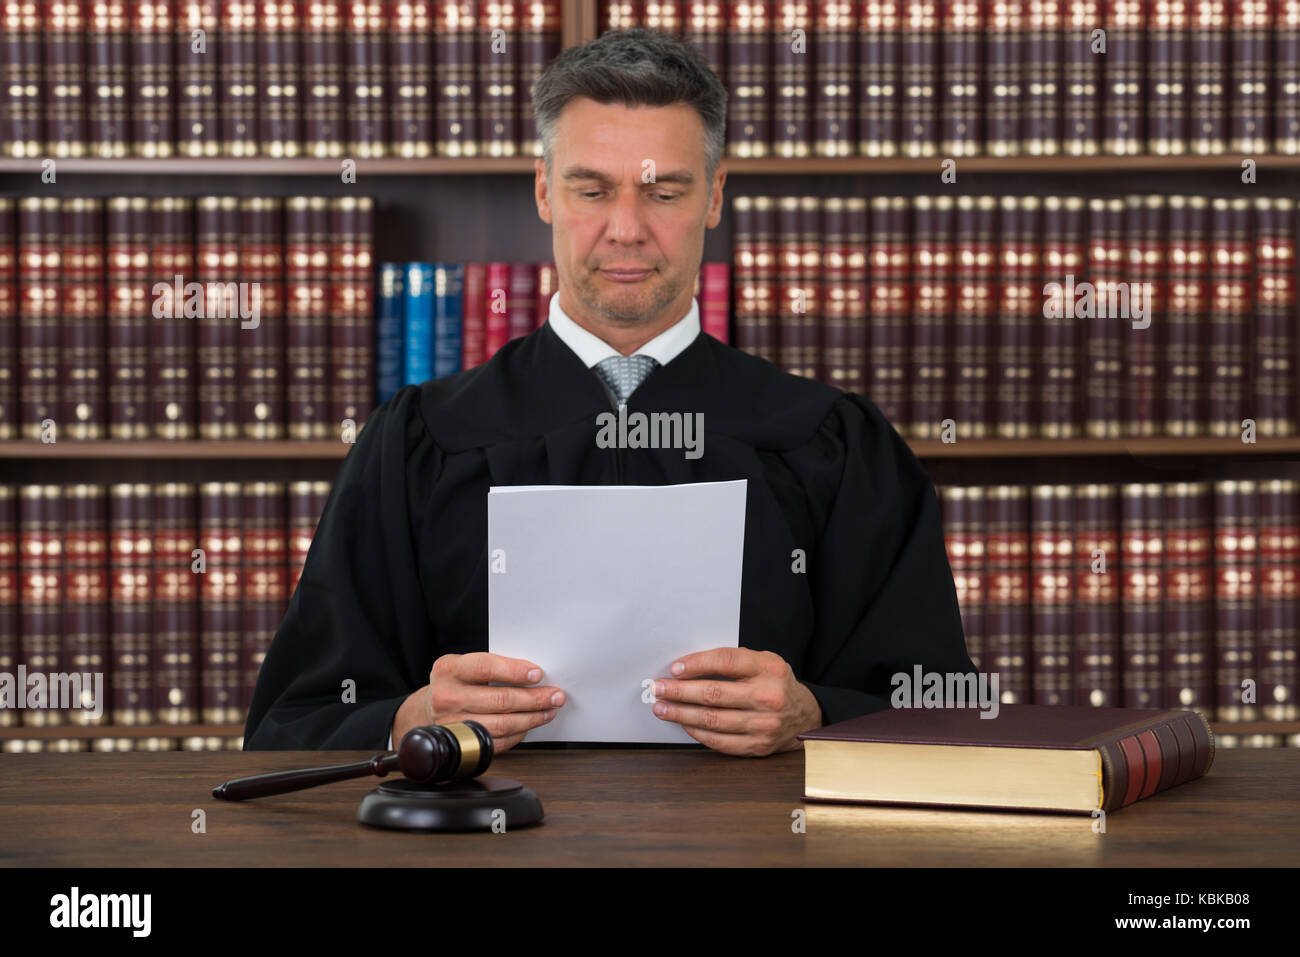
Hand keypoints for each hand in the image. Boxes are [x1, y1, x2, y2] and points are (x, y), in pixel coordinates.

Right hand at [391, 653, 564, 753]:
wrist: (425, 710)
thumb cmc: (453, 683)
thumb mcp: (464, 665)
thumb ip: (493, 667)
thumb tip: (534, 675)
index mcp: (449, 669)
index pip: (486, 667)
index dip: (515, 671)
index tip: (538, 674)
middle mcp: (448, 696)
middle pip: (499, 699)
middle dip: (534, 698)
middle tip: (555, 695)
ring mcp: (453, 723)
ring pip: (501, 723)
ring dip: (531, 718)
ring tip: (548, 711)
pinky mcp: (460, 744)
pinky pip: (496, 742)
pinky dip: (518, 734)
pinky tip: (529, 725)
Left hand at [649, 647, 824, 755]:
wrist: (806, 716)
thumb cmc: (775, 684)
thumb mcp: (763, 662)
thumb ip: (732, 661)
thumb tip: (687, 668)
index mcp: (768, 669)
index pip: (726, 661)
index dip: (697, 663)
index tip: (675, 668)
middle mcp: (767, 697)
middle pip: (714, 694)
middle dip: (680, 691)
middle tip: (658, 689)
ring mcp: (763, 725)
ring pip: (713, 720)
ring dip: (681, 714)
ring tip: (662, 708)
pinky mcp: (758, 746)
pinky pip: (720, 741)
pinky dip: (697, 732)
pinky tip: (683, 724)